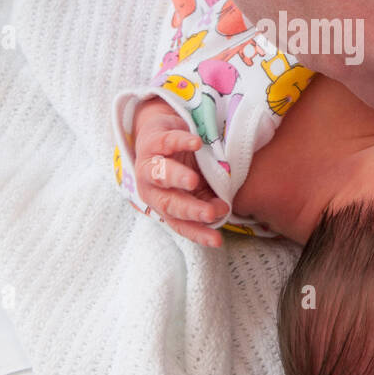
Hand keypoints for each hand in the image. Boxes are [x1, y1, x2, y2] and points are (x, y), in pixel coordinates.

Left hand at [132, 97, 228, 246]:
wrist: (160, 134)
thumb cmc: (183, 166)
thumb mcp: (197, 187)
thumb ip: (208, 199)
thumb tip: (223, 209)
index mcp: (164, 205)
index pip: (180, 224)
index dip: (198, 233)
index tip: (217, 241)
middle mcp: (152, 190)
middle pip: (168, 203)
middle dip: (190, 210)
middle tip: (210, 213)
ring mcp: (149, 166)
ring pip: (159, 175)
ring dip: (176, 178)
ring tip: (193, 181)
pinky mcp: (152, 141)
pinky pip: (166, 142)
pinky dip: (181, 142)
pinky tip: (197, 144)